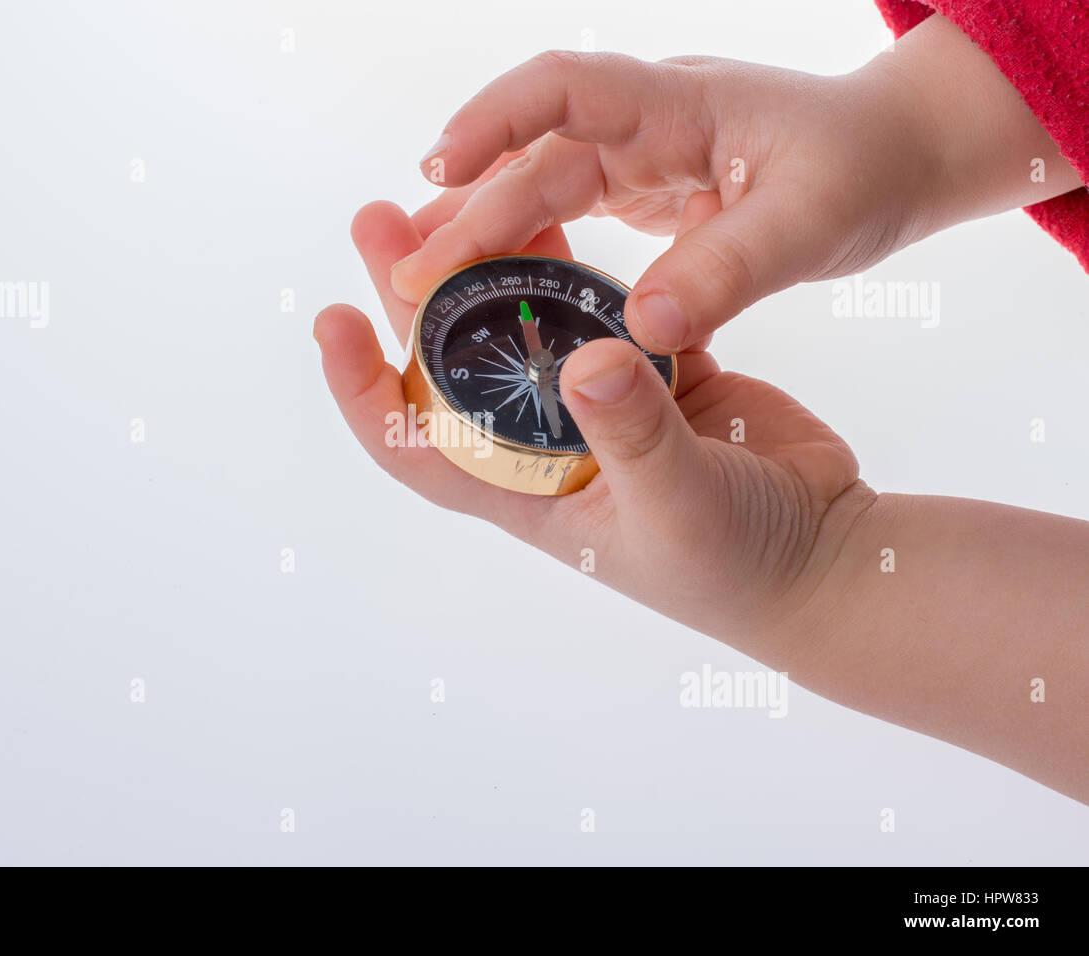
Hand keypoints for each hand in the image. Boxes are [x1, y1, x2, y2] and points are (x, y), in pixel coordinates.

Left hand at [316, 198, 877, 657]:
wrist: (826, 553)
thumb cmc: (740, 563)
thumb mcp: (679, 506)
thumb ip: (634, 433)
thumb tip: (584, 360)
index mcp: (527, 492)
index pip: (418, 441)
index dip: (364, 388)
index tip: (333, 321)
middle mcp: (546, 446)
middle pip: (455, 365)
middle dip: (410, 297)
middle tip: (376, 221)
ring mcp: (597, 408)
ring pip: (522, 327)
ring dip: (487, 270)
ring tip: (450, 201)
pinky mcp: (652, 376)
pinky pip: (596, 312)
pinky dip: (572, 270)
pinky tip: (549, 216)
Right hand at [389, 17, 1081, 353]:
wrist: (900, 153)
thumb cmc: (865, 170)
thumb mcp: (811, 223)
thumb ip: (728, 272)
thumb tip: (641, 330)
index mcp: (680, 104)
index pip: (567, 87)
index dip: (494, 120)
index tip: (438, 169)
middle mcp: (646, 122)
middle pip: (535, 156)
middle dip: (468, 213)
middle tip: (408, 279)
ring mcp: (641, 155)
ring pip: (540, 184)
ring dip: (481, 229)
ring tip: (419, 280)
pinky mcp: (645, 189)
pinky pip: (566, 210)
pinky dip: (522, 241)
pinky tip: (487, 278)